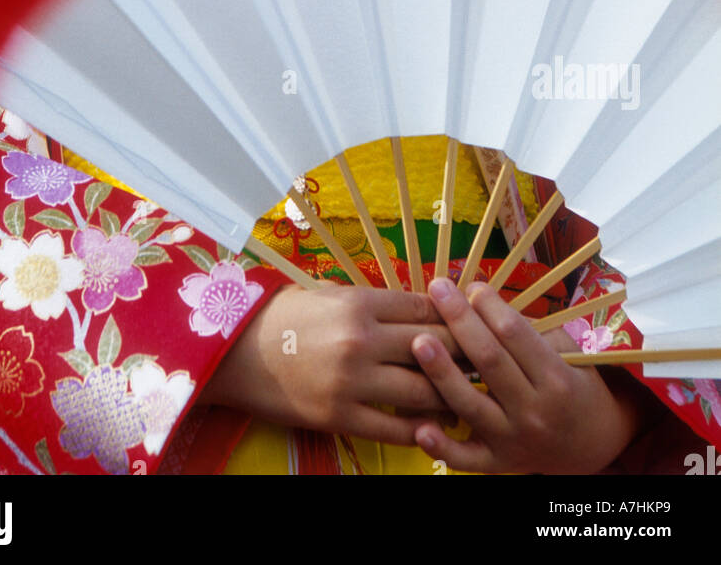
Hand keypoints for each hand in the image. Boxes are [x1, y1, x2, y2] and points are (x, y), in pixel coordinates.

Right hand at [204, 283, 460, 444]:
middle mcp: (361, 340)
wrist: (235, 352)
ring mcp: (352, 381)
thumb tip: (420, 308)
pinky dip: (422, 428)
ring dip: (452, 392)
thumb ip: (374, 303)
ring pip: (423, 389)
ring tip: (471, 395)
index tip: (472, 321)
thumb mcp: (328, 294)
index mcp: (359, 303)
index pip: (425, 307)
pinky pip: (395, 427)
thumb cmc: (283, 316)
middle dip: (464, 351)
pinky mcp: (340, 416)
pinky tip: (438, 426)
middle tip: (487, 358)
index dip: (454, 314)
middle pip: (433, 345)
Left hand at [411, 279, 643, 473]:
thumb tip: (478, 298)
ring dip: (441, 372)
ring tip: (418, 340)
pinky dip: (443, 448)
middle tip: (438, 288)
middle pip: (489, 360)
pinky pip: (465, 460)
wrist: (591, 446)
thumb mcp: (566, 351)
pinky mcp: (496, 464)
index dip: (489, 305)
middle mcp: (534, 411)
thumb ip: (527, 328)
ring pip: (470, 404)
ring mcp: (513, 440)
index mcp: (555, 378)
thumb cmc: (573, 384)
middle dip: (460, 320)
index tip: (470, 285)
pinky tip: (421, 429)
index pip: (515, 334)